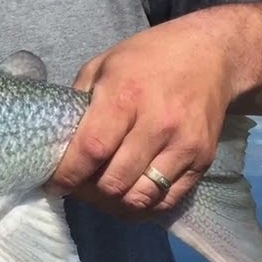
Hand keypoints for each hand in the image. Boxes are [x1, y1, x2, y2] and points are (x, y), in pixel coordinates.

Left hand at [47, 13, 236, 216]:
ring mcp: (184, 145)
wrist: (208, 55)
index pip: (92, 149)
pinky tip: (127, 194)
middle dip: (87, 192)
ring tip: (99, 193)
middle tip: (76, 187)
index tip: (53, 183)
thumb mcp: (101, 66)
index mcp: (125, 97)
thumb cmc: (145, 58)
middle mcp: (157, 124)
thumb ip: (78, 102)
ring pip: (140, 198)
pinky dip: (142, 205)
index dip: (68, 174)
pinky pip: (167, 200)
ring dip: (113, 203)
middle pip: (114, 181)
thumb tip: (57, 140)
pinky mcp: (202, 160)